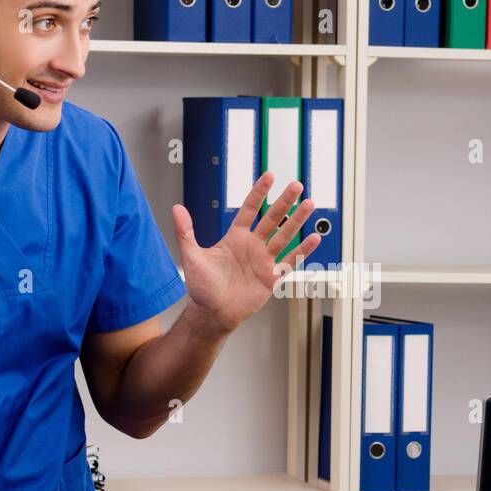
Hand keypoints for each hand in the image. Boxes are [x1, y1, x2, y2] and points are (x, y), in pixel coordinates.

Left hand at [170, 171, 320, 334]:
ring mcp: (264, 260)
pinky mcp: (272, 276)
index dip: (259, 192)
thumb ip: (186, 232)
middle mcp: (252, 246)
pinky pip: (291, 261)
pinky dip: (303, 250)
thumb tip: (176, 209)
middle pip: (272, 218)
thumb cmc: (202, 288)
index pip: (250, 209)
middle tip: (296, 185)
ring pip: (284, 235)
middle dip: (284, 201)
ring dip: (297, 220)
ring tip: (309, 204)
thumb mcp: (192, 256)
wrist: (213, 314)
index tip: (269, 176)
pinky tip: (314, 239)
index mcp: (235, 238)